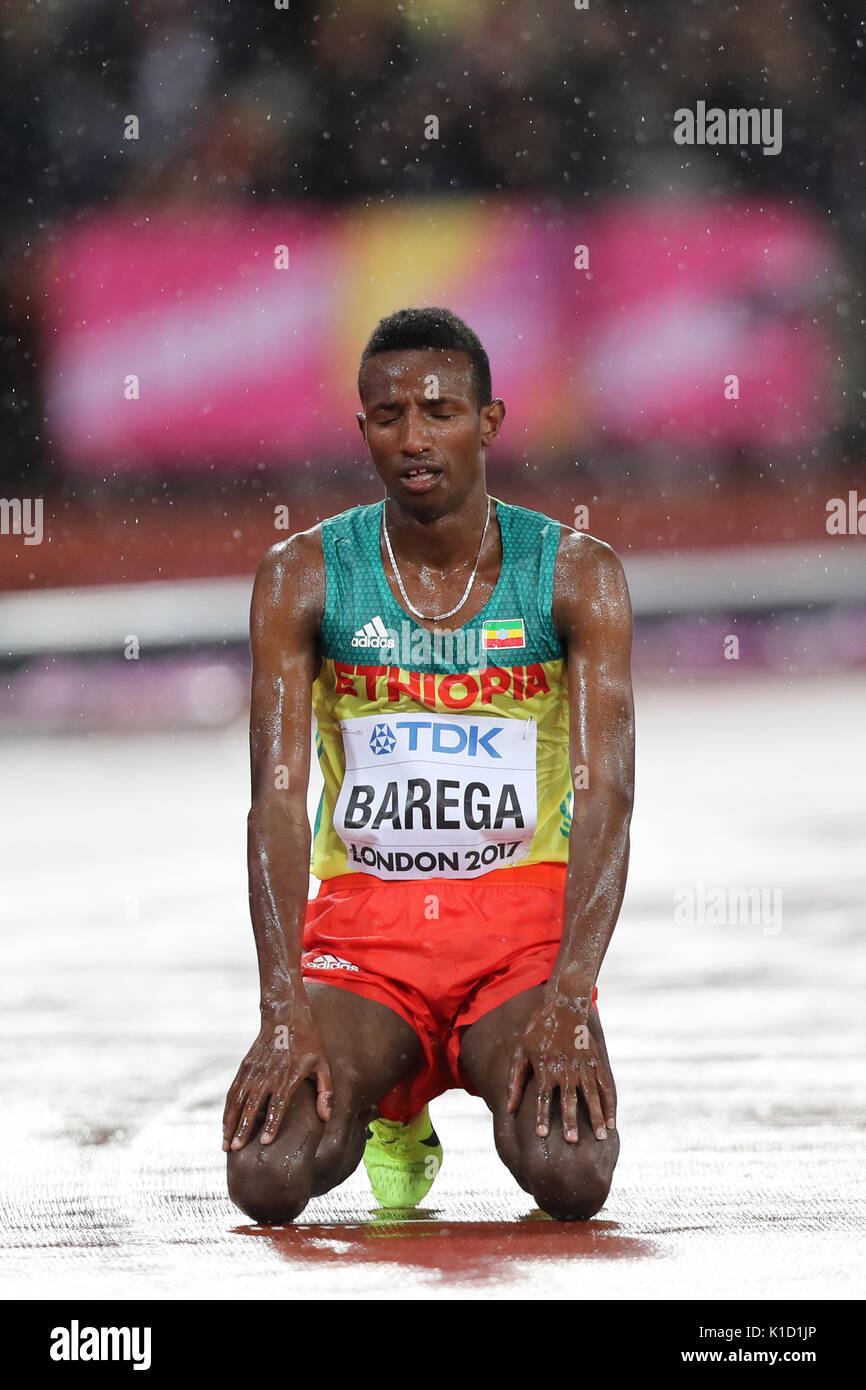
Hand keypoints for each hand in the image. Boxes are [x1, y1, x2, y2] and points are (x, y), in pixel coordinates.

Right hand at [222, 1007, 332, 1150]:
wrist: (285, 1016)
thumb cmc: (308, 1042)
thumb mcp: (323, 1064)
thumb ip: (325, 1091)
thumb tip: (326, 1118)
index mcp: (288, 1074)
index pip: (278, 1103)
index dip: (271, 1122)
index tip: (265, 1141)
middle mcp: (267, 1074)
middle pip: (252, 1105)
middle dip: (243, 1128)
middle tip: (236, 1149)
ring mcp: (253, 1070)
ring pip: (237, 1101)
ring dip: (230, 1123)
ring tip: (226, 1146)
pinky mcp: (244, 1067)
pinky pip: (233, 1092)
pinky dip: (227, 1110)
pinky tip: (225, 1126)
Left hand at [506, 996, 615, 1144]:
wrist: (563, 1006)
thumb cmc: (536, 1032)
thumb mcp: (519, 1052)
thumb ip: (513, 1081)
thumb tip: (508, 1108)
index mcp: (545, 1066)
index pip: (542, 1096)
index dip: (541, 1115)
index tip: (541, 1134)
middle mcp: (565, 1067)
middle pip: (568, 1098)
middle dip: (570, 1120)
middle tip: (572, 1141)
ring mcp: (583, 1065)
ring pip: (591, 1095)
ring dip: (596, 1116)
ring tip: (601, 1137)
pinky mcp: (596, 1062)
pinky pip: (605, 1086)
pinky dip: (609, 1104)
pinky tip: (611, 1122)